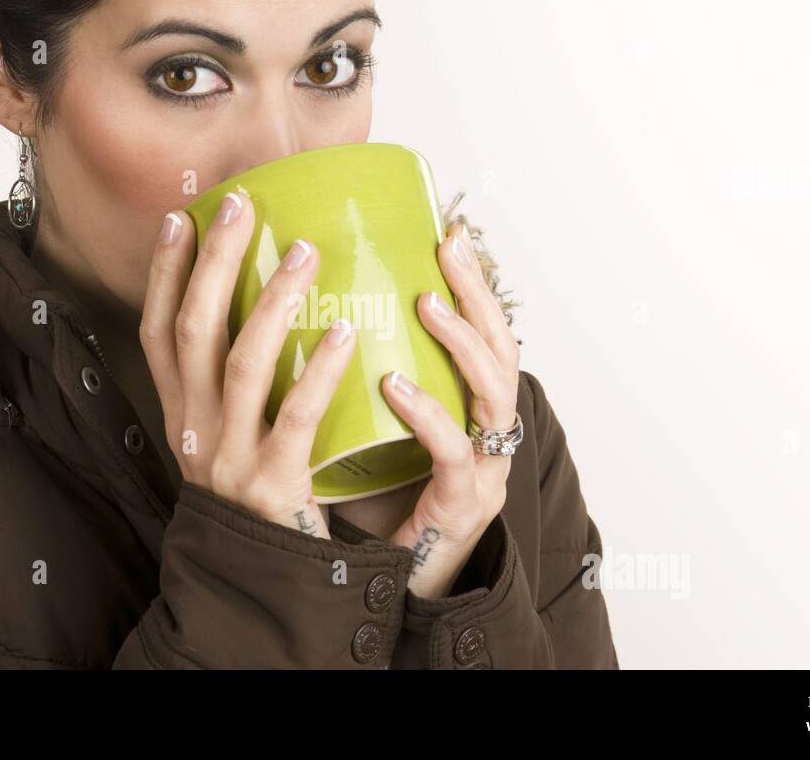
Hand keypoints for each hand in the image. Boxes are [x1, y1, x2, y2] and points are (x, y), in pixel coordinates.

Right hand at [140, 192, 356, 537]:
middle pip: (194, 331)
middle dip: (215, 263)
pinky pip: (295, 416)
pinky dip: (319, 371)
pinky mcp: (274, 482)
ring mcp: (229, 457)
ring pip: (240, 363)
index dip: (165, 273)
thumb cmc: (257, 492)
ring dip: (271, 301)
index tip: (180, 218)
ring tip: (304, 251)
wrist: (262, 577)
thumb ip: (234, 383)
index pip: (158, 331)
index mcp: (180, 415)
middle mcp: (194, 431)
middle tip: (243, 207)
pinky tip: (344, 333)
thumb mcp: (229, 436)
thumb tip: (266, 301)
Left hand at [332, 218, 520, 596]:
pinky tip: (395, 386)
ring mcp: (483, 467)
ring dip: (462, 341)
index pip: (483, 330)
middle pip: (503, 347)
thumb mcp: (372, 424)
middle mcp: (486, 430)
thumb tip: (307, 307)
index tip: (445, 228)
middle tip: (450, 244)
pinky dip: (429, 414)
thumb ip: (358, 374)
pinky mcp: (464, 505)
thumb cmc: (381, 499)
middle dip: (479, 291)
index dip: (471, 282)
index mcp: (467, 406)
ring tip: (428, 302)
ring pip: (494, 392)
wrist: (392, 581)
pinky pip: (453, 453)